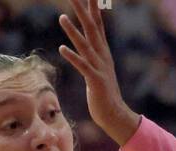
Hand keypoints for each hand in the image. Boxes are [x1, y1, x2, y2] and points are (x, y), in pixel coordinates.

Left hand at [58, 1, 140, 146]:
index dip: (93, 7)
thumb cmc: (104, 94)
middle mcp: (102, 56)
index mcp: (103, 51)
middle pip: (92, 28)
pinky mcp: (95, 81)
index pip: (98, 23)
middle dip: (82, 10)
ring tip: (61, 17)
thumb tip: (84, 44)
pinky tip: (62, 49)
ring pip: (85, 45)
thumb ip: (92, 55)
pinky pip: (82, 66)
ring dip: (73, 31)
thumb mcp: (98, 69)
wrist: (115, 115)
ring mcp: (99, 68)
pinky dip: (72, 56)